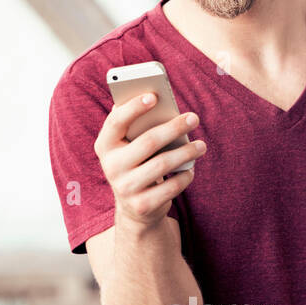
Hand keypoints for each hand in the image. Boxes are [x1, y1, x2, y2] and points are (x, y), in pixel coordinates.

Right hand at [94, 92, 205, 232]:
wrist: (134, 208)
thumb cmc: (136, 164)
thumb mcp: (129, 146)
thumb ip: (137, 126)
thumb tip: (159, 102)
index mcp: (104, 145)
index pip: (116, 122)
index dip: (133, 107)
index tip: (154, 96)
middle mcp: (111, 166)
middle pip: (147, 141)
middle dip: (173, 128)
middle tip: (193, 118)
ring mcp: (125, 187)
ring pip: (163, 164)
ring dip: (186, 152)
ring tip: (201, 145)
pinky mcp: (142, 205)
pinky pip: (171, 187)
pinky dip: (185, 176)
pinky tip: (191, 169)